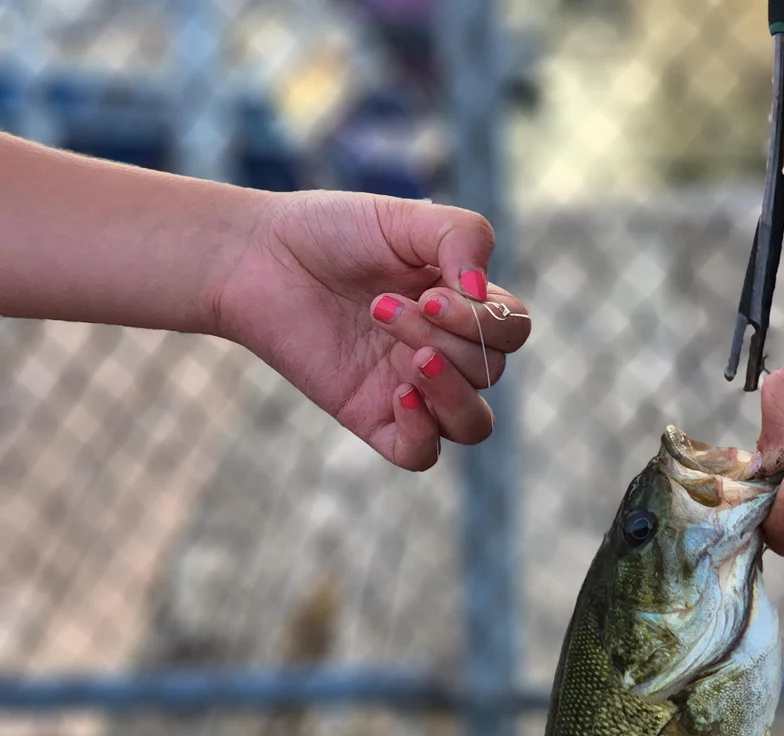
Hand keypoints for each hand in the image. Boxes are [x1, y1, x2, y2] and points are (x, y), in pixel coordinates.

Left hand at [213, 189, 530, 470]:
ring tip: (407, 356)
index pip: (511, 332)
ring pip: (472, 424)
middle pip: (490, 372)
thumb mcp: (405, 219)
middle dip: (447, 339)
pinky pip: (423, 455)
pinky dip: (423, 432)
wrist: (258, 259)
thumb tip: (484, 296)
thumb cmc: (331, 233)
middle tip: (383, 308)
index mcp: (461, 308)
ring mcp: (412, 391)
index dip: (486, 321)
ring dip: (450, 390)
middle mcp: (444, 352)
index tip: (429, 291)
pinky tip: (398, 395)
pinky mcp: (374, 421)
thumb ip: (463, 237)